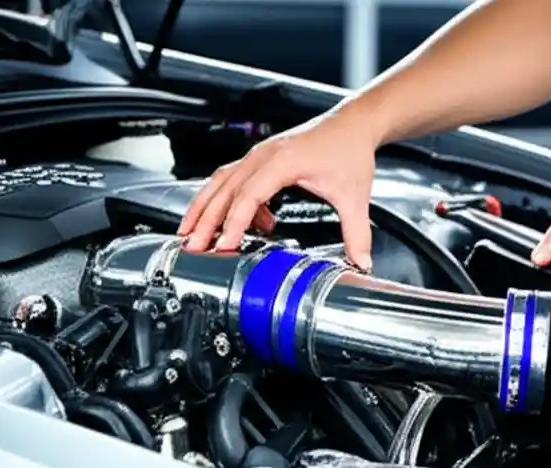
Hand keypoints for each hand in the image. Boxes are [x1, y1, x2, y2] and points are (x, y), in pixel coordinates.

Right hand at [178, 113, 378, 269]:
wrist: (353, 124)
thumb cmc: (349, 149)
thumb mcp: (354, 196)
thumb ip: (356, 233)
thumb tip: (360, 261)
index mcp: (282, 161)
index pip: (248, 196)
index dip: (234, 223)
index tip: (225, 246)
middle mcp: (264, 155)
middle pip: (224, 189)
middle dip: (205, 220)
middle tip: (191, 247)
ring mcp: (259, 155)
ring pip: (221, 182)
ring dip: (205, 208)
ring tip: (190, 234)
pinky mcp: (261, 158)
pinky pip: (233, 179)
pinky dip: (226, 201)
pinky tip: (242, 223)